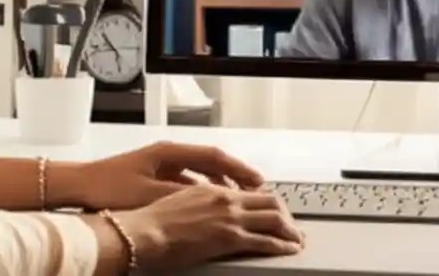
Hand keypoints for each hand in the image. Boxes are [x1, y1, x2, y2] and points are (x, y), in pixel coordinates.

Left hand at [61, 140, 265, 211]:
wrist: (76, 185)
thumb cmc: (107, 188)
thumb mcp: (148, 194)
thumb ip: (180, 195)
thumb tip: (210, 200)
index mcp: (169, 152)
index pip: (213, 156)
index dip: (238, 169)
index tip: (257, 180)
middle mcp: (167, 153)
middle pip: (210, 161)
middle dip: (234, 174)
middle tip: (256, 188)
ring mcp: (160, 163)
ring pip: (199, 171)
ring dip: (220, 182)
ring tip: (238, 197)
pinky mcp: (152, 175)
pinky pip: (187, 180)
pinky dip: (202, 189)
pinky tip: (208, 203)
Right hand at [113, 183, 303, 269]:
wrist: (142, 233)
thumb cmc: (151, 222)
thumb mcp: (178, 203)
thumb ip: (198, 203)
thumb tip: (204, 210)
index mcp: (213, 190)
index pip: (250, 192)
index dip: (266, 202)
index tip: (273, 210)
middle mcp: (227, 200)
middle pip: (270, 201)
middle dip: (285, 214)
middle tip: (291, 226)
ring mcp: (230, 218)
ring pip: (274, 218)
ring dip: (289, 230)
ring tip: (296, 240)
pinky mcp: (230, 238)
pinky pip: (266, 241)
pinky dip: (281, 245)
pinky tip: (287, 249)